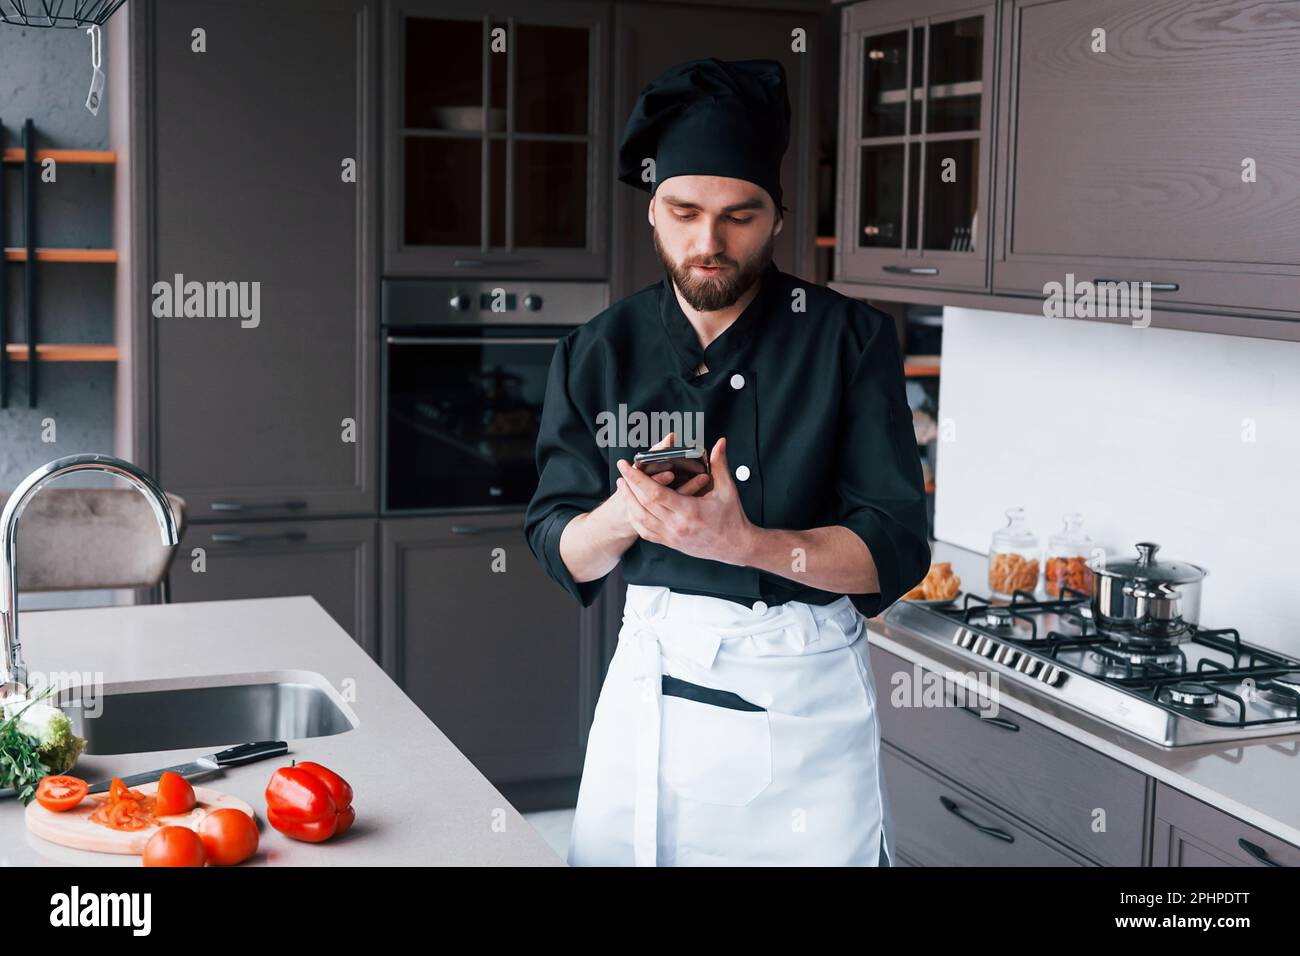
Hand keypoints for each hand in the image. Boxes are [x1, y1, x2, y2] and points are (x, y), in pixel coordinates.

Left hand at [614, 436, 755, 564]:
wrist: (736, 547)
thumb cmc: (732, 518)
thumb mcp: (728, 490)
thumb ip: (720, 465)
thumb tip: (720, 442)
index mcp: (689, 511)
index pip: (654, 493)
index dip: (637, 478)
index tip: (626, 465)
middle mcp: (676, 526)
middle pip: (642, 504)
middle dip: (628, 485)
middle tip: (621, 470)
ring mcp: (671, 536)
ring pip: (640, 520)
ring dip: (628, 501)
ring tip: (623, 485)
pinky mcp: (670, 543)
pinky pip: (645, 532)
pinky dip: (635, 518)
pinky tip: (632, 506)